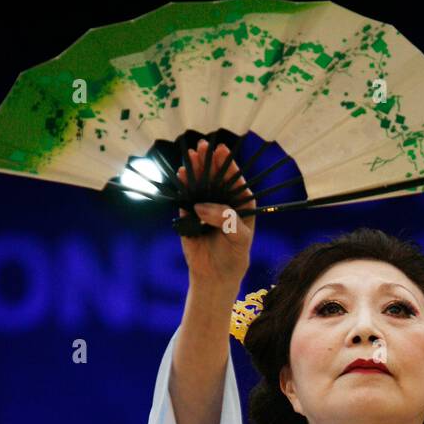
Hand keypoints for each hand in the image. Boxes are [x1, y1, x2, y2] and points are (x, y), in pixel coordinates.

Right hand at [176, 139, 255, 293]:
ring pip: (200, 184)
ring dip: (195, 169)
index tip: (222, 150)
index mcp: (241, 205)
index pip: (236, 181)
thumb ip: (226, 220)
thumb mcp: (239, 239)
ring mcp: (206, 207)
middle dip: (209, 161)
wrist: (214, 276)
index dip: (229, 165)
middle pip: (216, 178)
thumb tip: (201, 207)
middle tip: (202, 147)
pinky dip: (184, 186)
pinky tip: (182, 176)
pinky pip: (186, 197)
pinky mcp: (190, 214)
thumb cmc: (233, 257)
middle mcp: (224, 202)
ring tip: (191, 156)